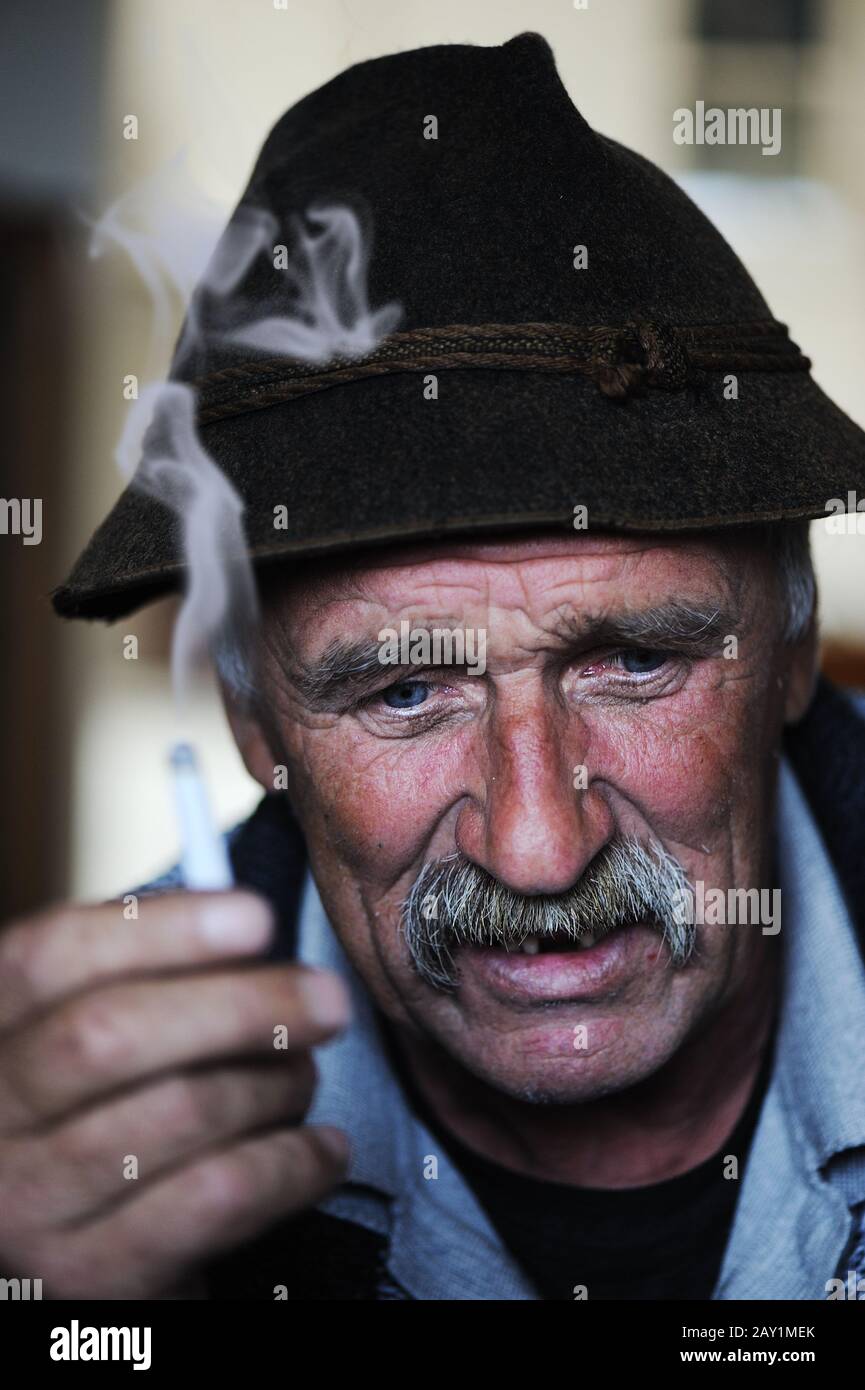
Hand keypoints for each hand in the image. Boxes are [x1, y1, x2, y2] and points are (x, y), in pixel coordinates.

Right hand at [0, 891, 350, 1297]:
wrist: (76, 1267)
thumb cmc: (101, 1121)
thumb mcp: (85, 1044)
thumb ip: (140, 978)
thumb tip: (244, 920)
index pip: (47, 956)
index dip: (158, 928)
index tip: (255, 917)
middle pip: (108, 1034)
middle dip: (239, 1004)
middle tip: (325, 999)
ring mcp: (26, 1207)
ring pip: (175, 1112)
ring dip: (271, 1084)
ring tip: (304, 1074)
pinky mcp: (89, 1279)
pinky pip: (215, 1198)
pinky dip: (291, 1164)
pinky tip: (322, 1150)